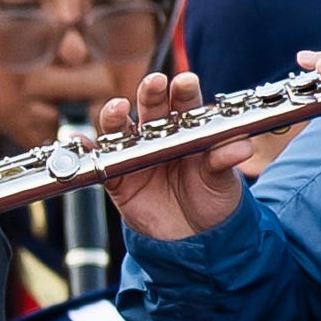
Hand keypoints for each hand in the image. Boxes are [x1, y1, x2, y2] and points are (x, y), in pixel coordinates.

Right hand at [90, 73, 252, 239]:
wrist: (194, 239)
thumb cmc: (213, 202)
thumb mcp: (223, 181)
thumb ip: (224, 160)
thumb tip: (242, 146)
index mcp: (189, 133)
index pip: (185, 104)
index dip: (184, 91)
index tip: (185, 81)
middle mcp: (160, 138)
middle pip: (151, 108)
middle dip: (151, 93)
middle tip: (154, 83)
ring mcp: (136, 156)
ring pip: (122, 130)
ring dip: (116, 116)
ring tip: (118, 108)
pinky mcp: (117, 178)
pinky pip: (99, 162)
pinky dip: (85, 150)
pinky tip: (78, 141)